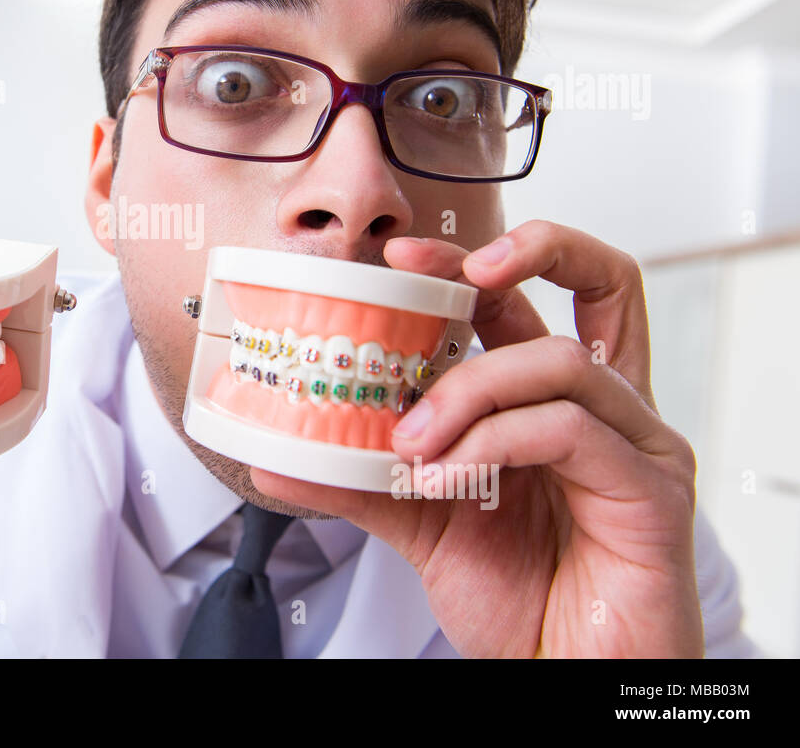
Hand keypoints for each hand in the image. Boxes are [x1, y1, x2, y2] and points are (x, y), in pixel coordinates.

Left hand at [250, 220, 701, 656]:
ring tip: (412, 443)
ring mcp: (637, 442)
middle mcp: (607, 408)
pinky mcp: (651, 489)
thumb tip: (276, 458)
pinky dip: (492, 442)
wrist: (565, 676)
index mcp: (556, 402)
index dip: (477, 259)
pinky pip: (567, 427)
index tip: (400, 257)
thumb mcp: (424, 523)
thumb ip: (362, 480)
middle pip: (598, 281)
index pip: (532, 301)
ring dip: (466, 390)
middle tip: (429, 271)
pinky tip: (447, 478)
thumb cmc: (521, 598)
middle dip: (520, 252)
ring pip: (556, 361)